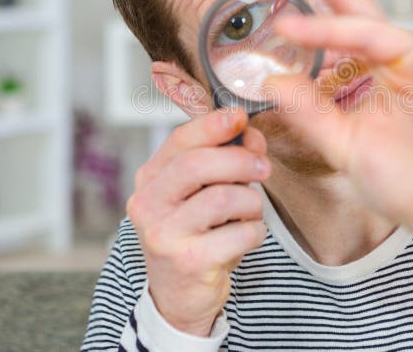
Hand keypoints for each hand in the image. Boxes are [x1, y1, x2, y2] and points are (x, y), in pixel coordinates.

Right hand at [126, 109, 269, 335]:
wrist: (178, 296)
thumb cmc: (193, 236)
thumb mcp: (201, 194)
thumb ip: (223, 161)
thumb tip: (252, 135)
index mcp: (150, 180)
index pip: (179, 141)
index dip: (212, 125)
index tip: (240, 117)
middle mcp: (149, 205)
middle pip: (198, 164)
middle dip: (240, 160)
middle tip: (263, 167)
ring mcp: (164, 234)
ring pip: (223, 198)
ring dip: (251, 203)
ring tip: (251, 213)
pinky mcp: (188, 261)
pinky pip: (239, 233)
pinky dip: (254, 232)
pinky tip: (248, 236)